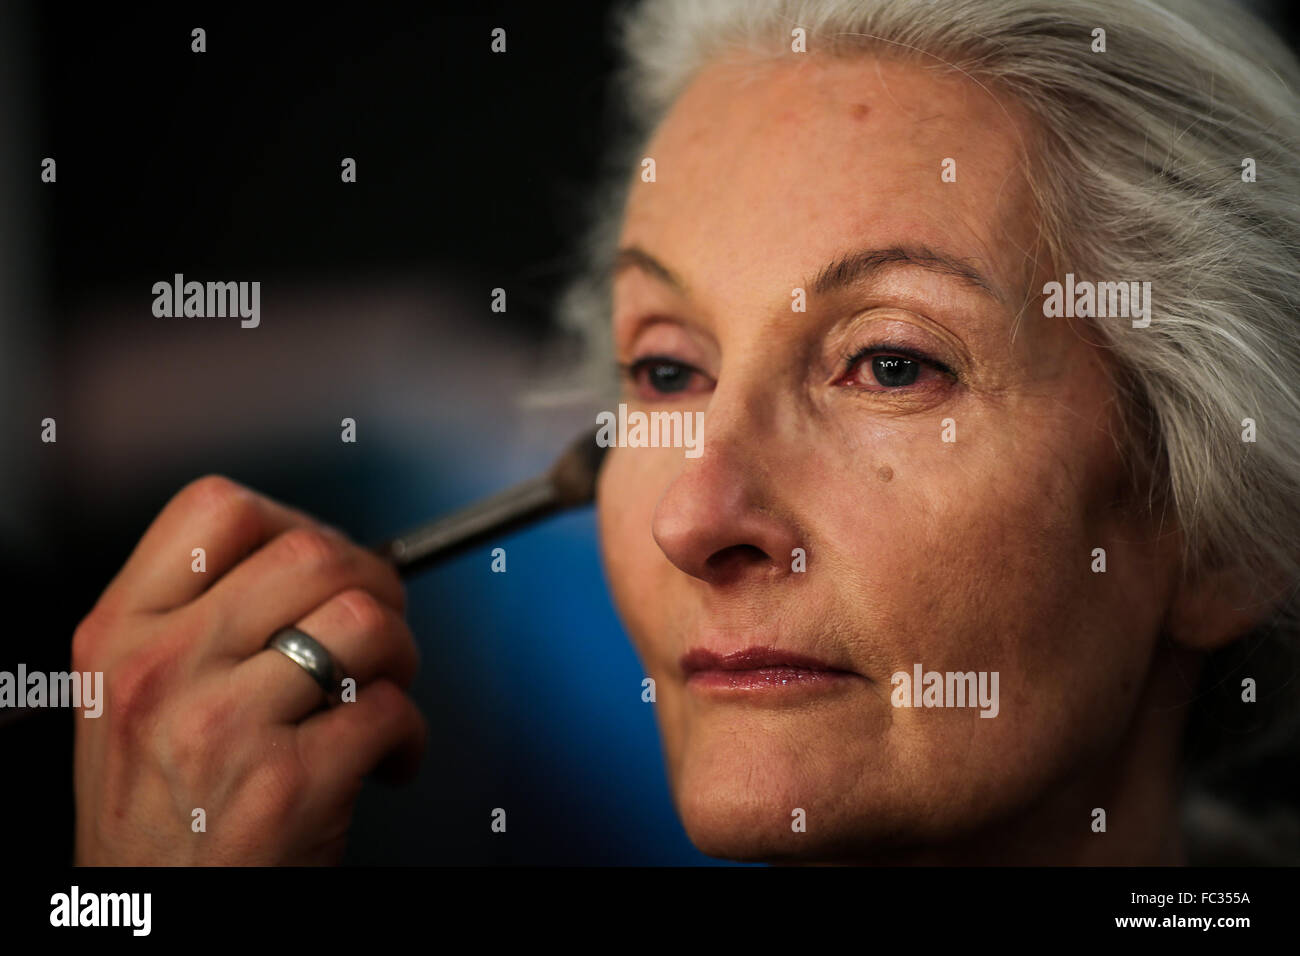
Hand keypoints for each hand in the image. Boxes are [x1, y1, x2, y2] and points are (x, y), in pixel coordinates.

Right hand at [72, 475, 424, 863]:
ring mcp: (222, 726)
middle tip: (376, 629)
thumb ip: (195, 617)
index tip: (319, 567)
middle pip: (313, 552)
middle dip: (373, 582)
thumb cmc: (160, 813)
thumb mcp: (132, 696)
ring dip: (402, 652)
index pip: (218, 509)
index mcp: (120, 632)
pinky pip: (392, 709)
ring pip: (364, 620)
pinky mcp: (287, 784)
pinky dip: (412, 735)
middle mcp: (163, 668)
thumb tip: (313, 553)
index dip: (292, 521)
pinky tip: (386, 759)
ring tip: (383, 690)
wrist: (158, 921)